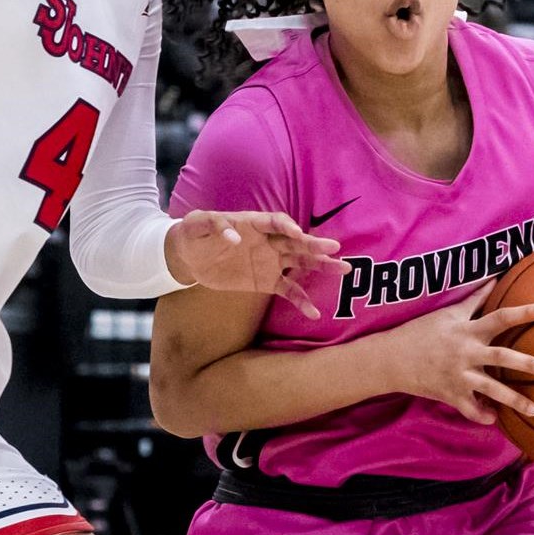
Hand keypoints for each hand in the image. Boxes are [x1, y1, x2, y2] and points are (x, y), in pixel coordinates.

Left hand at [164, 210, 350, 319]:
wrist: (190, 256)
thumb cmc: (195, 233)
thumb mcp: (197, 225)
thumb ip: (214, 226)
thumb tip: (232, 238)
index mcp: (253, 223)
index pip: (274, 221)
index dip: (286, 226)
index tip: (297, 233)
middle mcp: (268, 241)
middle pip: (296, 241)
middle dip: (314, 245)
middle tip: (335, 249)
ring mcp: (271, 261)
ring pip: (301, 263)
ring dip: (321, 266)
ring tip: (343, 270)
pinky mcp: (267, 281)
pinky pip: (289, 290)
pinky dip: (302, 301)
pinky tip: (315, 313)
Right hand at [381, 281, 533, 424]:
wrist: (390, 358)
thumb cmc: (421, 331)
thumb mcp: (448, 313)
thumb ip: (475, 298)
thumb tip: (496, 278)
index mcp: (468, 330)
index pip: (501, 318)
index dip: (524, 313)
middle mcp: (466, 353)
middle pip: (502, 358)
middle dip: (528, 364)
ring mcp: (459, 376)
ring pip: (491, 390)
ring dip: (514, 400)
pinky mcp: (450, 395)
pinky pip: (470, 409)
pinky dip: (483, 415)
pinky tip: (495, 418)